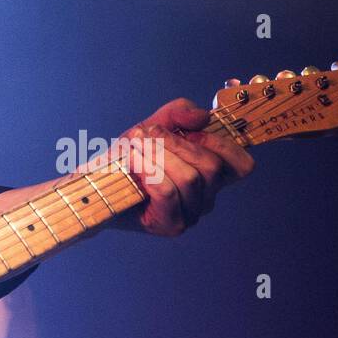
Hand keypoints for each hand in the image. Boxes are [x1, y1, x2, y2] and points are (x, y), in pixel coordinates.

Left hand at [111, 96, 253, 236]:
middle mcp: (206, 197)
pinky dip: (148, 169)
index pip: (242, 164)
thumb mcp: (154, 126)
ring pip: (190, 178)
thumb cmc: (129, 156)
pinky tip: (132, 160)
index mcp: (211, 175)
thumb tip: (203, 116)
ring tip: (134, 146)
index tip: (188, 130)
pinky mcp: (169, 224)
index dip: (220, 142)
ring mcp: (190, 214)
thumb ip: (179, 113)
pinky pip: (168, 192)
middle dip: (176, 143)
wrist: (95, 183)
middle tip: (146, 134)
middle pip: (212, 166)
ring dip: (157, 154)